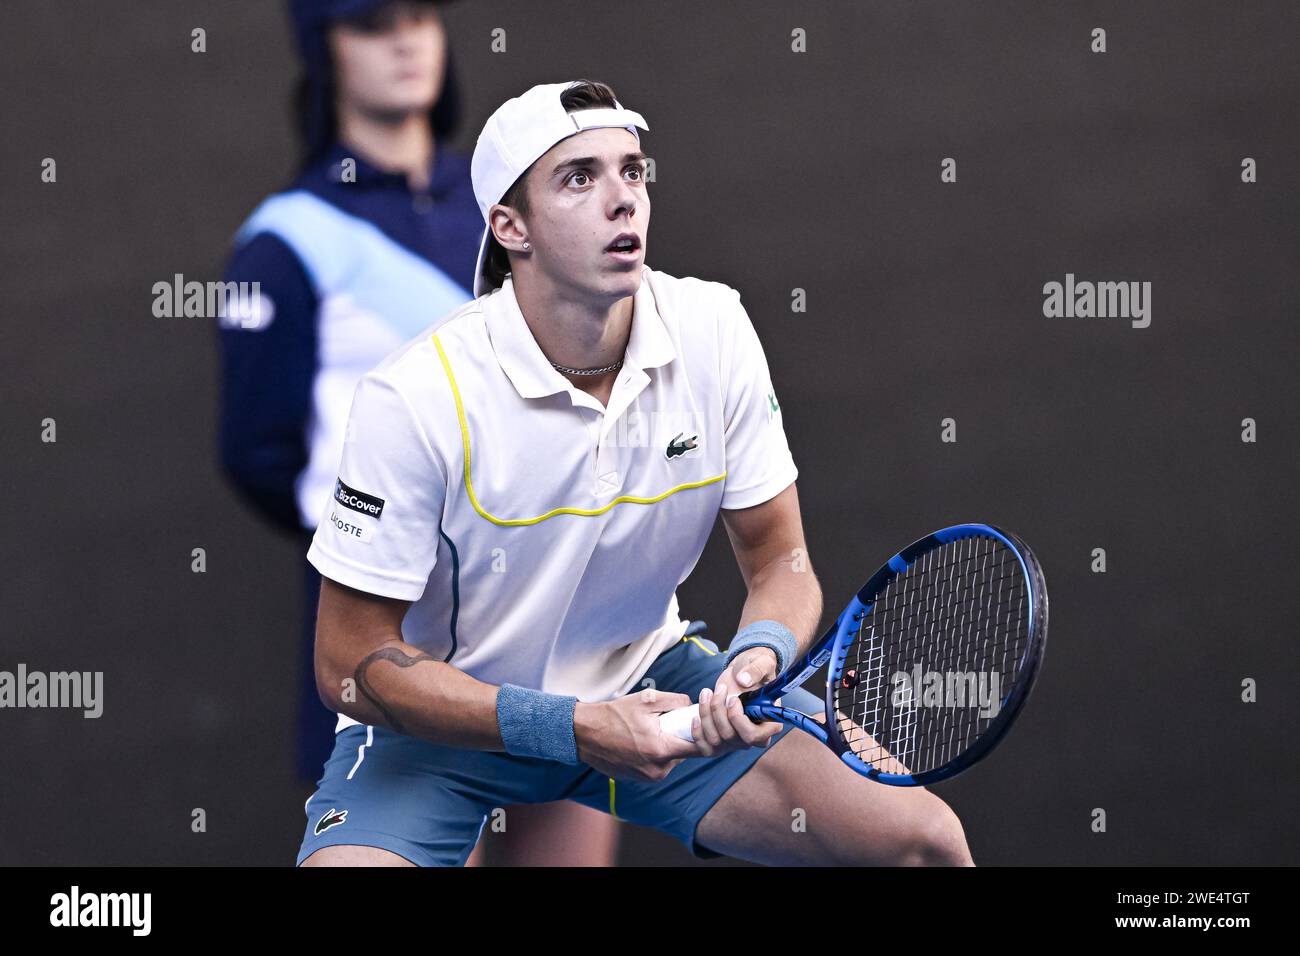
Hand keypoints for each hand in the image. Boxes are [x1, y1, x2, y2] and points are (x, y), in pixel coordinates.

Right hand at [574, 687, 704, 782]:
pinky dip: (653, 755)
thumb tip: (690, 705)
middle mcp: (656, 770)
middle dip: (680, 738)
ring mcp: (646, 777)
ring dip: (666, 747)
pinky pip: (655, 766)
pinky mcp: (638, 779)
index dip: (702, 735)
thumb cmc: (615, 715)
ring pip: (669, 761)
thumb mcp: (647, 700)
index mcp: (660, 750)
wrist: (585, 733)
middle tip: (667, 723)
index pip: (697, 749)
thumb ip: (675, 700)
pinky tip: (639, 742)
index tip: (696, 723)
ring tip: (649, 732)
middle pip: (683, 754)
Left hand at [693, 646, 782, 755]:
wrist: (742, 673)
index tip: (732, 699)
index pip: (753, 736)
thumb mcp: (761, 663)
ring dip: (706, 715)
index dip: (738, 719)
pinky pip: (706, 748)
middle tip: (719, 689)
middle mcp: (754, 737)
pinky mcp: (721, 740)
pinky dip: (697, 732)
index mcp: (770, 724)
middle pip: (730, 737)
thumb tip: (743, 680)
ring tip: (706, 692)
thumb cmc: (755, 669)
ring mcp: (737, 741)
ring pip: (715, 740)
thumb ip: (756, 670)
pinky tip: (695, 716)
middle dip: (718, 712)